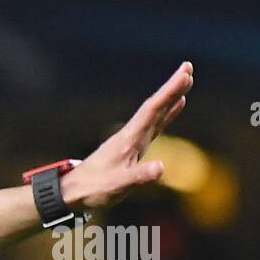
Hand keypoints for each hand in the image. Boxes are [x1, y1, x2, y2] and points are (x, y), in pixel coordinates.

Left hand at [61, 61, 193, 212]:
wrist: (72, 193)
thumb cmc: (93, 190)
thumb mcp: (118, 186)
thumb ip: (139, 177)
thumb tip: (161, 167)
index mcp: (128, 140)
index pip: (151, 111)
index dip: (168, 93)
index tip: (184, 74)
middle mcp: (130, 135)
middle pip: (154, 107)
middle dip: (171, 88)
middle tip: (188, 67)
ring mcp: (131, 141)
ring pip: (155, 114)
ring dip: (170, 97)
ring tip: (186, 80)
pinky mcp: (131, 148)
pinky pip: (153, 126)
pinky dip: (166, 114)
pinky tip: (174, 107)